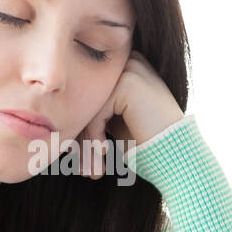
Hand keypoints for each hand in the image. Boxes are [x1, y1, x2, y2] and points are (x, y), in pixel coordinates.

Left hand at [75, 51, 183, 177]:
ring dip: (84, 143)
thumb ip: (91, 113)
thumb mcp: (112, 124)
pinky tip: (105, 153)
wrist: (177, 157)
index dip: (79, 127)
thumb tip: (54, 120)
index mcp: (124, 68)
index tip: (77, 159)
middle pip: (84, 98)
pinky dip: (95, 136)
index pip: (87, 94)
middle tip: (82, 168)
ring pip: (87, 106)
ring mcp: (130, 69)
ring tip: (90, 170)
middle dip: (79, 137)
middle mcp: (128, 62)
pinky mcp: (128, 82)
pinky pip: (95, 112)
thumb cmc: (146, 144)